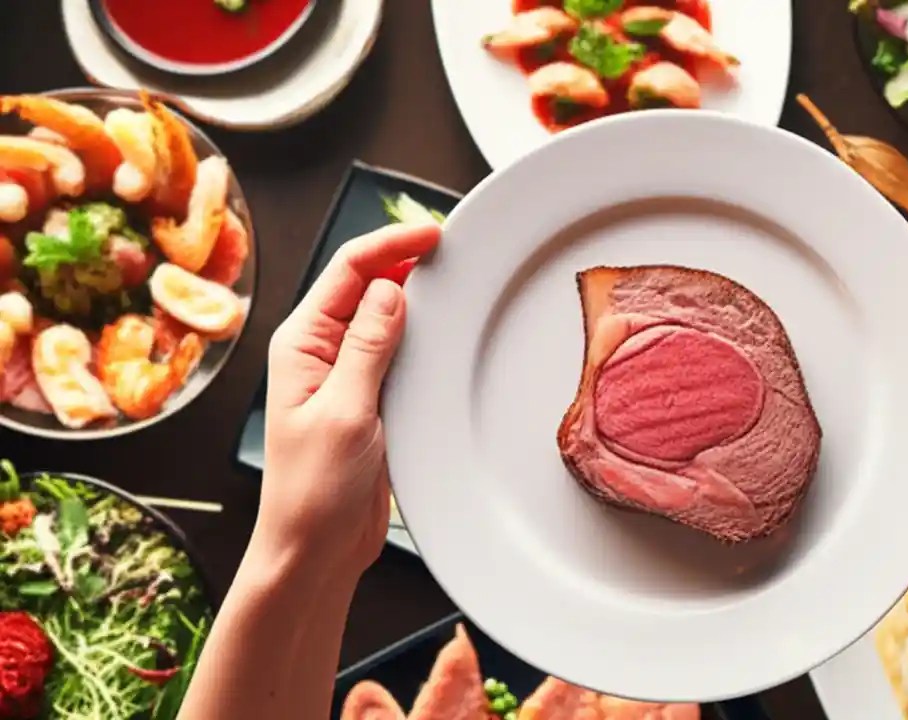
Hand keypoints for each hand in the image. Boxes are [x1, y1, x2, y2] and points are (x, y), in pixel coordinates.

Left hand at [257, 222, 439, 579]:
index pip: (347, 271)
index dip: (391, 243)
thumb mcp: (345, 412)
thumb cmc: (312, 491)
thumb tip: (391, 289)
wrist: (314, 549)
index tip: (433, 232)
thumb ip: (367, 347)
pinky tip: (443, 332)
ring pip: (383, 315)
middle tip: (452, 247)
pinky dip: (420, 334)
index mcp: (301, 343)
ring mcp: (345, 373)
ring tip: (452, 280)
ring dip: (415, 296)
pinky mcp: (368, 398)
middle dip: (405, 258)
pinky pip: (395, 351)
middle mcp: (320, 351)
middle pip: (365, 283)